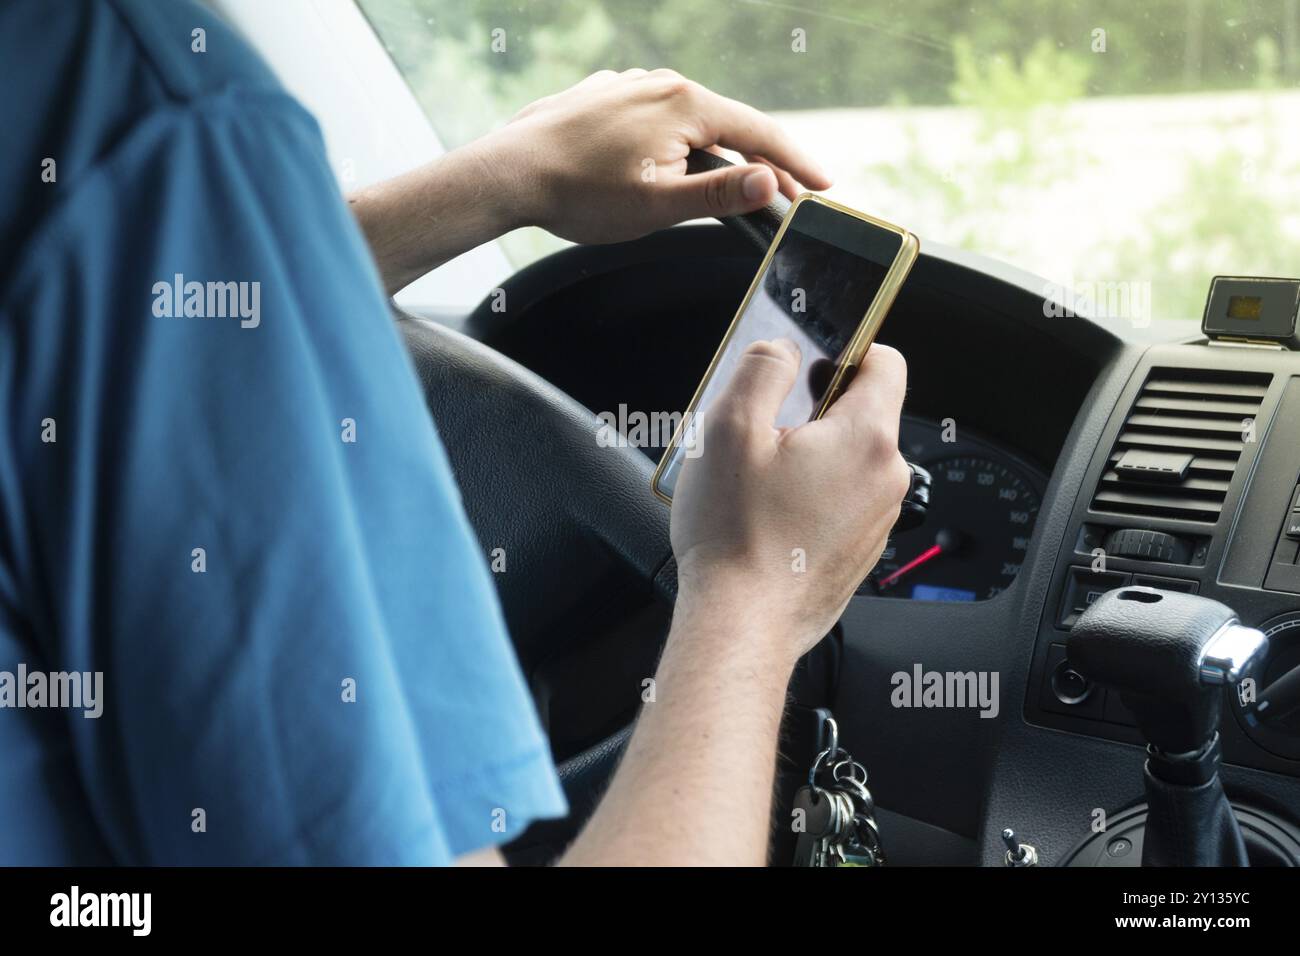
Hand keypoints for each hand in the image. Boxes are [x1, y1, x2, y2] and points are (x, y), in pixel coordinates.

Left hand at [484, 69, 832, 243]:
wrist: (510, 173)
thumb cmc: (580, 194)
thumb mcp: (659, 205)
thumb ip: (720, 195)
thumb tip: (771, 182)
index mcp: (686, 104)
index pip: (760, 134)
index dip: (796, 163)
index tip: (824, 186)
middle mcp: (663, 84)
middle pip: (729, 126)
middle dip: (759, 163)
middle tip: (787, 199)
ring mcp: (632, 87)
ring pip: (692, 122)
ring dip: (717, 154)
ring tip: (733, 188)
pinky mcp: (607, 98)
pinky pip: (657, 119)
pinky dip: (677, 143)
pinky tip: (672, 166)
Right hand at [670, 339, 911, 664]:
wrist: (741, 625)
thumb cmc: (735, 536)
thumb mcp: (729, 427)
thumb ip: (761, 368)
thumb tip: (782, 348)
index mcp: (867, 438)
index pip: (885, 362)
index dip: (845, 350)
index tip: (807, 362)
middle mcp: (886, 479)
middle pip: (861, 414)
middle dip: (812, 410)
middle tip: (759, 430)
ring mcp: (877, 520)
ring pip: (847, 461)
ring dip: (807, 457)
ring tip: (755, 481)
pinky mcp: (859, 552)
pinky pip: (839, 502)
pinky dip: (808, 497)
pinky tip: (765, 516)